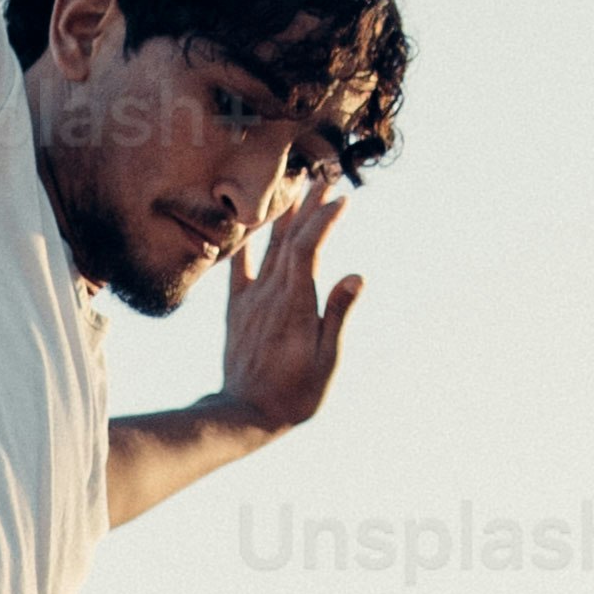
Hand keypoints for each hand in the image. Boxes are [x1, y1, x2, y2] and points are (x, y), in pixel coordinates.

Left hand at [217, 187, 358, 437]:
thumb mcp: (326, 362)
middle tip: (326, 178)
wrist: (243, 414)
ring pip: (268, 247)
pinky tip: (252, 223)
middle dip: (309, 206)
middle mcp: (271, 294)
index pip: (309, 248)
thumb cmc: (294, 395)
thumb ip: (337, 316)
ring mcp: (251, 299)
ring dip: (284, 215)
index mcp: (295, 304)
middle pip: (291, 239)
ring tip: (297, 187)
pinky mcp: (237, 308)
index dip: (324, 220)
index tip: (343, 200)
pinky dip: (247, 242)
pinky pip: (240, 266)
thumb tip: (356, 276)